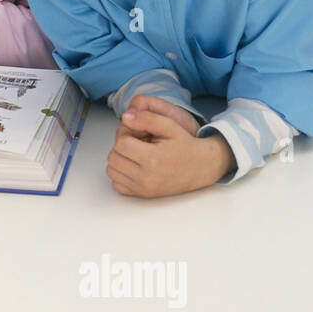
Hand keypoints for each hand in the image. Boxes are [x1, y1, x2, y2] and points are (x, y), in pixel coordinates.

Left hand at [106, 103, 234, 197]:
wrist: (201, 167)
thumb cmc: (185, 146)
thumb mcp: (170, 125)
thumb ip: (147, 118)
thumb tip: (125, 117)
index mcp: (152, 159)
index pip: (120, 144)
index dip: (125, 133)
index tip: (136, 132)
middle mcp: (146, 177)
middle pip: (113, 157)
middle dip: (121, 146)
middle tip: (136, 141)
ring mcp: (143, 188)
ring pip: (112, 170)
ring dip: (119, 159)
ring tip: (135, 153)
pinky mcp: (142, 194)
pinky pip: (117, 184)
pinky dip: (121, 174)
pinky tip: (134, 165)